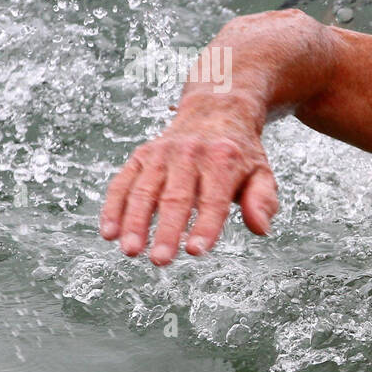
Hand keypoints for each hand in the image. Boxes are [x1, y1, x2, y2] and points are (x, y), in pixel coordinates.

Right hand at [99, 102, 278, 265]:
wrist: (216, 111)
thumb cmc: (240, 154)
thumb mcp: (262, 172)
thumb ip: (262, 200)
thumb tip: (260, 229)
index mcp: (223, 160)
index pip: (214, 199)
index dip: (205, 226)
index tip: (196, 251)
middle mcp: (190, 154)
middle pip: (175, 197)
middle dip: (166, 231)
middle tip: (160, 261)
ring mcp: (161, 154)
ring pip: (144, 190)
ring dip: (134, 222)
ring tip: (130, 251)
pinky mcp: (142, 156)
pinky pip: (123, 183)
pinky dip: (113, 208)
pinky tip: (109, 233)